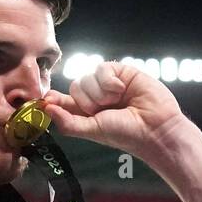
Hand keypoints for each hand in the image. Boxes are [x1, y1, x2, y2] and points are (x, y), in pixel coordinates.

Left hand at [42, 61, 185, 165]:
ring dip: (100, 93)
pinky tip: (122, 89)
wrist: (154, 127)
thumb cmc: (125, 133)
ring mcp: (107, 84)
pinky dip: (109, 81)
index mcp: (86, 112)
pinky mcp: (120, 71)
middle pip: (74, 87)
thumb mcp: (92, 130)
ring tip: (118, 101)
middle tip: (104, 110)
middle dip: (87, 101)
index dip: (54, 99)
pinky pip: (101, 68)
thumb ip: (68, 122)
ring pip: (86, 77)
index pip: (63, 101)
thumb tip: (47, 108)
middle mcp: (95, 97)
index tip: (47, 100)